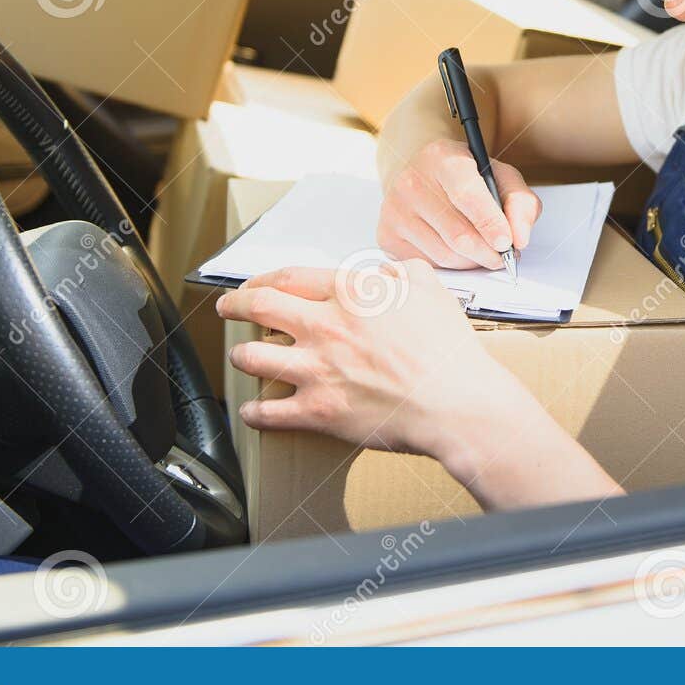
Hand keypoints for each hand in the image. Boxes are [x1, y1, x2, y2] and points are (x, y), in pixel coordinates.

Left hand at [217, 260, 537, 458]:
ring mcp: (317, 370)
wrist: (457, 402)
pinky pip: (269, 412)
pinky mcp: (319, 411)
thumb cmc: (448, 350)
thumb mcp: (431, 288)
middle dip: (234, 306)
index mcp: (350, 294)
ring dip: (242, 355)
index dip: (262, 278)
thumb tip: (388, 271)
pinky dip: (254, 413)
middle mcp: (325, 327)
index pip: (289, 277)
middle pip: (259, 307)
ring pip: (253, 357)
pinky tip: (252, 411)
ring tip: (241, 356)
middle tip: (227, 309)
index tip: (254, 283)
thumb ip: (403, 271)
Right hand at [377, 138, 541, 270]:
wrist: (423, 175)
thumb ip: (520, 203)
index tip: (507, 243)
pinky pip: (428, 265)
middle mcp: (411, 181)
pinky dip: (449, 265)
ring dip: (471, 261)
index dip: (489, 222)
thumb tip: (519, 238)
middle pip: (457, 234)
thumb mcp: (500, 177)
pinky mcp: (386, 234)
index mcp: (441, 157)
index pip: (466, 194)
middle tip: (503, 256)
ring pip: (445, 255)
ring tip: (481, 250)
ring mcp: (394, 209)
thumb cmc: (466, 177)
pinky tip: (455, 249)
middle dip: (488, 252)